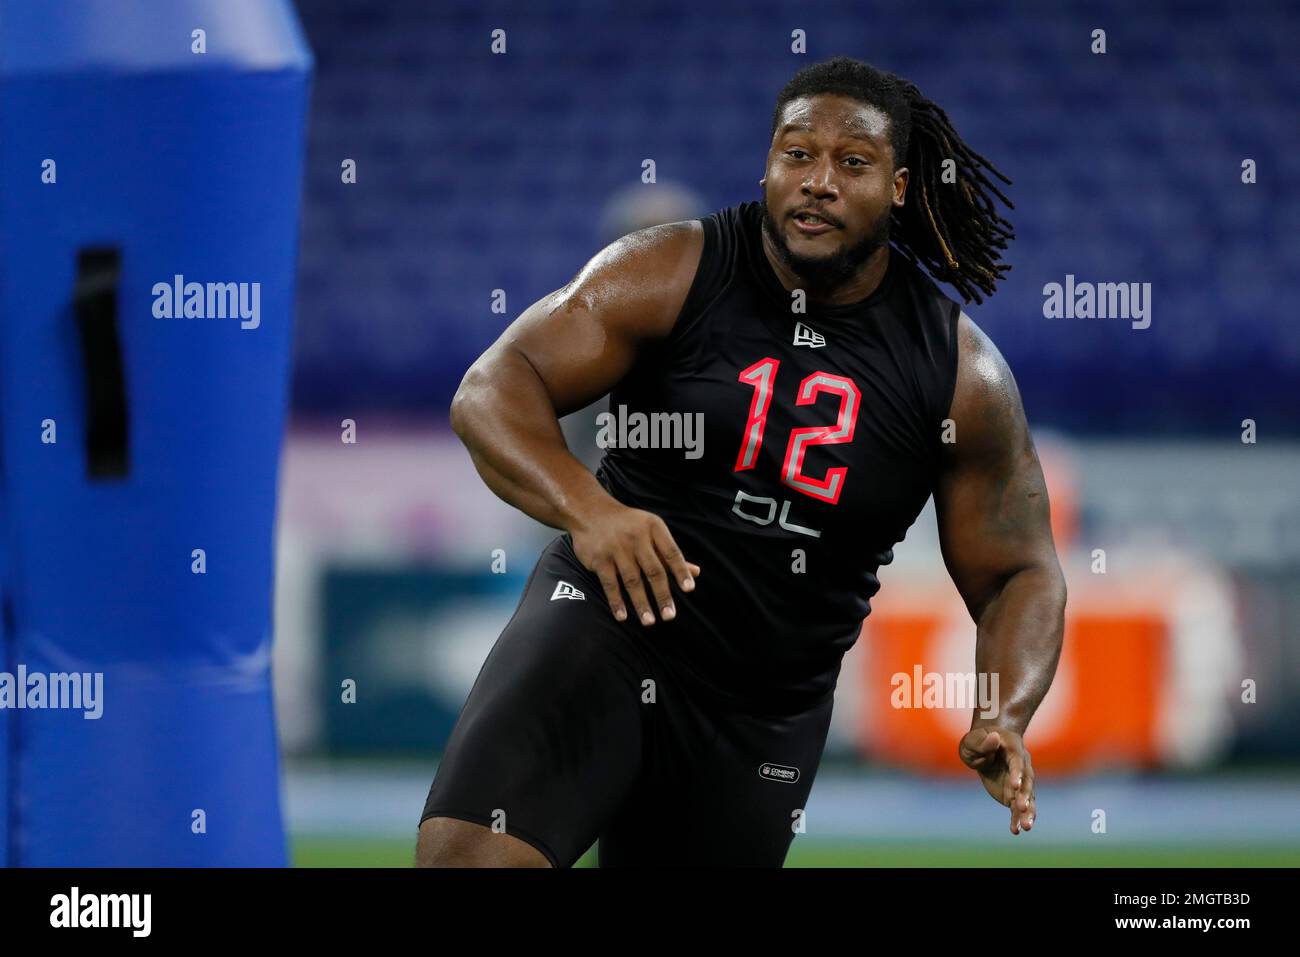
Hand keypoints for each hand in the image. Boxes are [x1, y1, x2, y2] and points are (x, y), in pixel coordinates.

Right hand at [569, 499, 698, 626]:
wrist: (591, 512)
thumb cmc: (628, 525)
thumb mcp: (651, 531)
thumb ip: (670, 554)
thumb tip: (697, 573)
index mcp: (653, 528)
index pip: (671, 552)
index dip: (681, 571)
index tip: (689, 589)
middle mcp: (636, 537)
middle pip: (654, 570)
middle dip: (662, 595)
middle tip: (669, 616)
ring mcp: (616, 548)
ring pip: (632, 580)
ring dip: (641, 603)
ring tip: (649, 621)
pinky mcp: (599, 559)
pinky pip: (610, 584)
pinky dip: (616, 601)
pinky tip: (623, 616)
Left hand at [958, 726, 1035, 834]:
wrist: (984, 746)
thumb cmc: (976, 741)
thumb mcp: (973, 740)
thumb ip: (982, 742)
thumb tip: (993, 738)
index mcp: (1013, 749)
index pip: (1017, 762)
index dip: (1017, 773)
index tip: (1015, 785)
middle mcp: (1022, 765)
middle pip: (1027, 782)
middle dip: (1025, 795)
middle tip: (1022, 808)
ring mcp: (1020, 781)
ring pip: (1027, 797)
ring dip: (1027, 812)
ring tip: (1026, 827)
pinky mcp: (1014, 793)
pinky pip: (1018, 807)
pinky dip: (1017, 818)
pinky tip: (1015, 830)